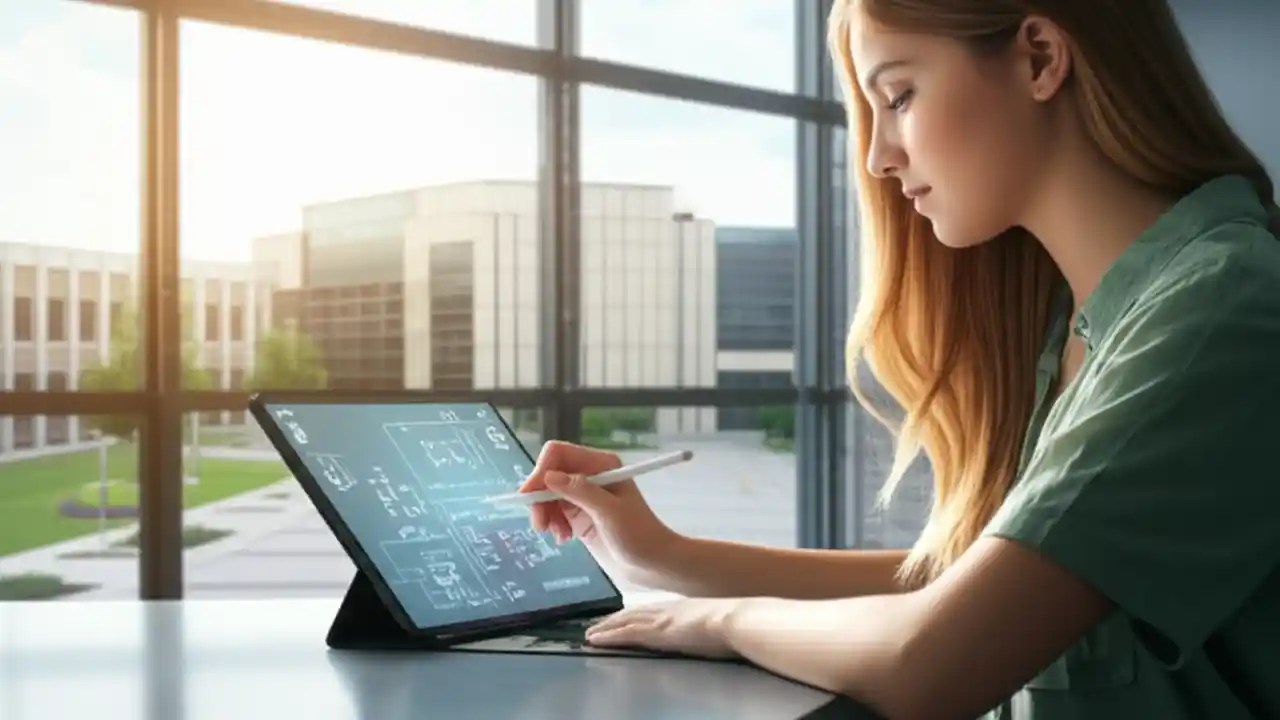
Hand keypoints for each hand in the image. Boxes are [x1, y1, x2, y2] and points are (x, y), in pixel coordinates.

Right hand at [518, 441, 681, 586]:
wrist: (653, 564)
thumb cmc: (639, 535)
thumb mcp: (610, 512)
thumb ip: (580, 492)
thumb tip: (549, 477)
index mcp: (601, 465)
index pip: (559, 454)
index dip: (541, 472)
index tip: (530, 498)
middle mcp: (590, 475)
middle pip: (548, 474)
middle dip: (539, 498)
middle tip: (540, 527)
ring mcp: (584, 495)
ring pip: (548, 494)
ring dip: (545, 514)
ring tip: (558, 535)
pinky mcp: (580, 515)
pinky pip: (554, 511)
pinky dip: (552, 523)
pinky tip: (564, 538)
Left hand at [584, 598, 740, 659]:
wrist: (737, 620)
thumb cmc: (735, 623)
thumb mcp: (717, 621)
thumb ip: (705, 624)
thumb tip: (710, 631)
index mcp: (681, 607)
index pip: (649, 610)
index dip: (632, 613)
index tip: (620, 616)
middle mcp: (666, 610)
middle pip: (631, 613)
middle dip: (612, 619)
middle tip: (595, 625)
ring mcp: (660, 620)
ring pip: (623, 622)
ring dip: (605, 627)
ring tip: (590, 633)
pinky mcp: (656, 633)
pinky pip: (625, 634)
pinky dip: (608, 636)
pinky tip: (594, 640)